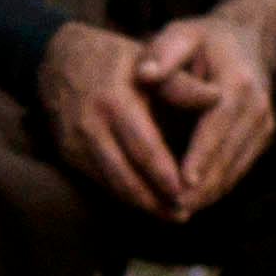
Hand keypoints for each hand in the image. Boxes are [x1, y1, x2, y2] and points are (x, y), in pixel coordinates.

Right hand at [32, 17, 192, 217]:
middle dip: (154, 200)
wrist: (59, 60)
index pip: (144, 148)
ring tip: (169, 215)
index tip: (189, 194)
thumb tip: (216, 98)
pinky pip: (99, 180)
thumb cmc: (115, 60)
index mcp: (115, 100)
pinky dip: (123, 194)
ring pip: (110, 183)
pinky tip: (145, 201)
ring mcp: (74, 142)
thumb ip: (181, 84)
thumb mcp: (148, 61)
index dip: (165, 175)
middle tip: (183, 215)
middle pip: (124, 174)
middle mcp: (91, 125)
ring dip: (140, 203)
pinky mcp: (66, 153)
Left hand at [130, 7, 275, 211]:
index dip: (201, 156)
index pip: (217, 126)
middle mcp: (257, 106)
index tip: (182, 183)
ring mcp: (263, 123)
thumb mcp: (180, 35)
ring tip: (180, 213)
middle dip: (203, 186)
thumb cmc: (201, 39)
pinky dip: (220, 185)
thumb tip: (146, 74)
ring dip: (212, 192)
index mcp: (237, 83)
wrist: (245, 38)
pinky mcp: (261, 136)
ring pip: (237, 166)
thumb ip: (163, 53)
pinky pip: (241, 166)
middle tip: (173, 209)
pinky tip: (196, 202)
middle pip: (229, 154)